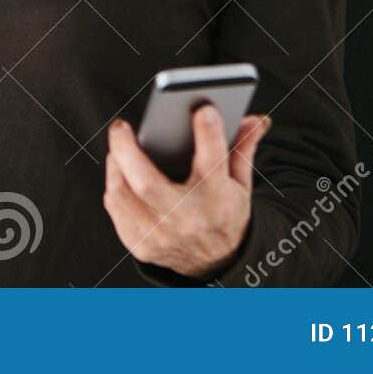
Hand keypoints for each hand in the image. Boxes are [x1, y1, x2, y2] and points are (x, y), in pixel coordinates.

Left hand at [103, 105, 270, 279]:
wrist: (217, 264)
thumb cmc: (225, 213)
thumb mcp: (240, 183)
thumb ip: (242, 148)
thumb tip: (257, 119)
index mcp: (217, 200)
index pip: (213, 164)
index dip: (209, 134)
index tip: (204, 109)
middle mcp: (187, 219)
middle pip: (147, 183)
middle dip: (127, 150)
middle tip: (121, 127)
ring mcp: (161, 236)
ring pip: (123, 195)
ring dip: (116, 165)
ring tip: (118, 145)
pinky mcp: (142, 246)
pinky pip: (116, 210)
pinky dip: (115, 187)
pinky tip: (118, 170)